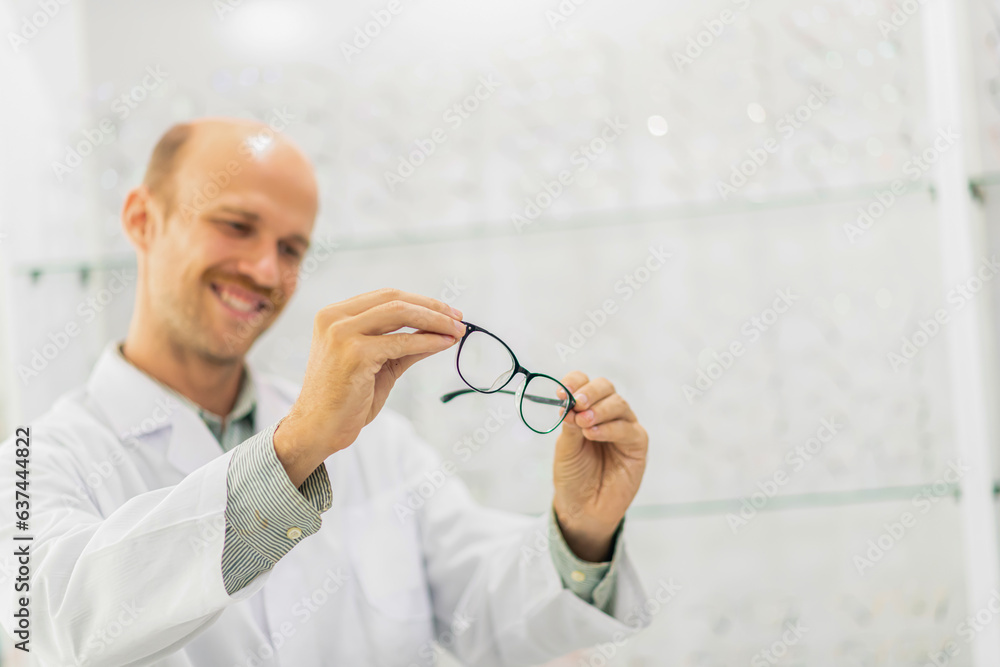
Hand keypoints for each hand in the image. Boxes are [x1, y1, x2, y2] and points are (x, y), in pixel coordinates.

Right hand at [274, 288, 464, 485]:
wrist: (318, 429)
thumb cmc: (346, 399)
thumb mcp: (380, 365)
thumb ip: (405, 346)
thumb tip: (441, 332)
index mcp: (335, 315)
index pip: (385, 296)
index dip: (420, 301)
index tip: (447, 311)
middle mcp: (334, 318)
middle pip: (394, 299)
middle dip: (432, 307)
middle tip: (458, 319)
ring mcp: (342, 333)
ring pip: (400, 313)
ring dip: (434, 320)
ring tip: (457, 330)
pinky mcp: (354, 353)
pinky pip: (401, 342)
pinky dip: (427, 341)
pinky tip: (444, 344)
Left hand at [552, 372, 647, 561]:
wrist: (583, 509)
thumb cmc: (573, 476)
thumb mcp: (565, 449)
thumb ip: (570, 425)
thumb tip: (568, 403)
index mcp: (588, 410)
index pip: (584, 384)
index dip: (574, 382)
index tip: (560, 391)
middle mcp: (608, 414)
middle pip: (606, 388)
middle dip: (590, 392)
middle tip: (575, 404)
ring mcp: (624, 428)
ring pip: (619, 404)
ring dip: (599, 410)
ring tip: (583, 424)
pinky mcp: (637, 445)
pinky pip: (628, 429)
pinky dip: (610, 428)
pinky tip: (594, 434)